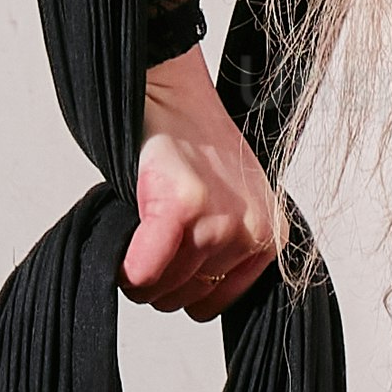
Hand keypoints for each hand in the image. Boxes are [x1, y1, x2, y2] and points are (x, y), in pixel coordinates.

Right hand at [119, 44, 287, 318]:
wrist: (170, 89)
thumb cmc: (190, 143)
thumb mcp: (230, 201)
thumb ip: (223, 249)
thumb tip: (188, 295)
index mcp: (269, 234)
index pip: (214, 303)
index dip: (179, 286)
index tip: (167, 257)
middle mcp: (251, 231)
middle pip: (185, 300)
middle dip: (156, 278)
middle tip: (147, 237)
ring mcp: (220, 220)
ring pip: (161, 290)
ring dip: (136, 272)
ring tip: (138, 230)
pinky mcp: (184, 207)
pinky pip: (144, 271)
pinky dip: (125, 269)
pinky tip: (122, 247)